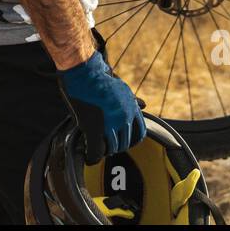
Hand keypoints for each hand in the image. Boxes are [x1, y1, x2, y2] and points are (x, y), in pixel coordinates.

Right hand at [57, 50, 146, 164]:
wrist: (84, 72)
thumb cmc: (100, 77)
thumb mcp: (121, 86)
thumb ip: (132, 99)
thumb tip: (145, 105)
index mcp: (132, 107)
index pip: (140, 132)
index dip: (132, 140)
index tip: (124, 141)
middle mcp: (124, 117)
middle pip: (126, 142)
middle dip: (117, 146)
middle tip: (108, 147)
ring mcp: (110, 123)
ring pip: (113, 147)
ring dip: (105, 150)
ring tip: (97, 150)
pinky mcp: (94, 127)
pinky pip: (96, 150)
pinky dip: (92, 157)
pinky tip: (88, 158)